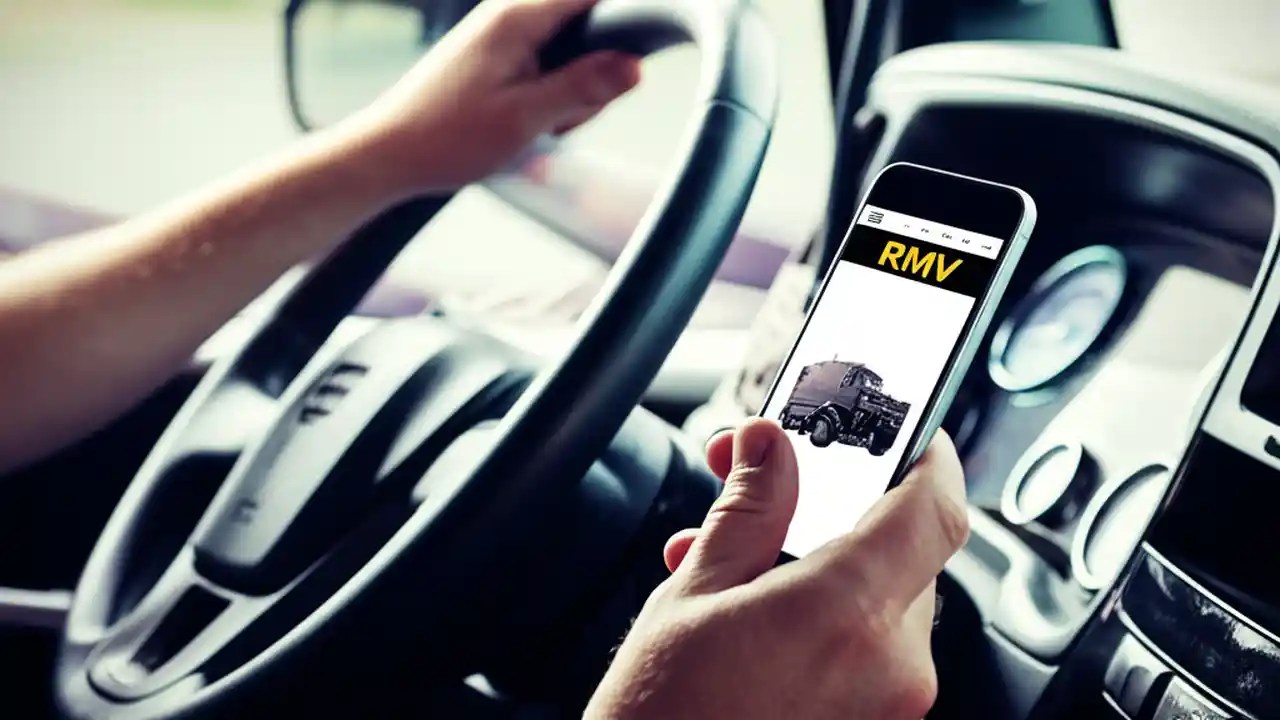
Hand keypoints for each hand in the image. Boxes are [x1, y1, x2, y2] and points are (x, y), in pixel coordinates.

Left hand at [346, 0, 640, 194]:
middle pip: (588, 27)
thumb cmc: (446, 136)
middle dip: (594, 73)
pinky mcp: (497, 54)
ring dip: (570, 92)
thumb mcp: (525, 118)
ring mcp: (501, 33)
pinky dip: (549, 96)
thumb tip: (636, 66)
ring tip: (538, 123)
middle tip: (564, 115)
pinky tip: (527, 121)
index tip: (634, 58)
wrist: (390, 153)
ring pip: (570, 51)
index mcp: (517, 17)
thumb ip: (584, 88)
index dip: (623, 22)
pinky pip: (547, 65)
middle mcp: (508, 13)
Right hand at [584, 419, 969, 719]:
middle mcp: (890, 664)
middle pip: (899, 549)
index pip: (932, 509)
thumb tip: (771, 446)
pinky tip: (755, 607)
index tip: (906, 429)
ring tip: (733, 558)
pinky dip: (824, 613)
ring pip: (879, 596)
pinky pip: (867, 646)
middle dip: (835, 509)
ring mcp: (889, 705)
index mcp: (847, 614)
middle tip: (767, 486)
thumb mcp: (693, 597)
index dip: (928, 456)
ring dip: (819, 562)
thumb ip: (748, 510)